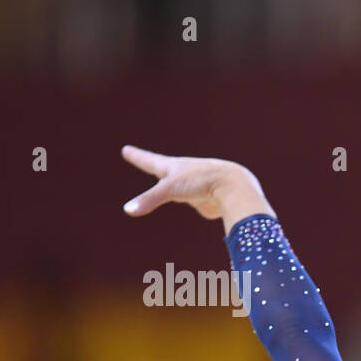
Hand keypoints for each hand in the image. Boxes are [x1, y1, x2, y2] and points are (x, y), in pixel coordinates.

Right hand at [121, 145, 273, 232]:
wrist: (234, 187)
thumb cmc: (201, 182)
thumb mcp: (171, 189)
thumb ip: (149, 200)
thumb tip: (128, 210)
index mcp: (174, 167)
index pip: (150, 161)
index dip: (138, 157)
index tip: (126, 150)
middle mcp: (185, 175)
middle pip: (165, 170)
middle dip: (155, 166)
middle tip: (145, 160)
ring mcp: (197, 187)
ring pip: (184, 186)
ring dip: (178, 185)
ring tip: (175, 182)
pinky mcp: (209, 201)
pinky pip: (200, 203)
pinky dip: (199, 202)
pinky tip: (204, 202)